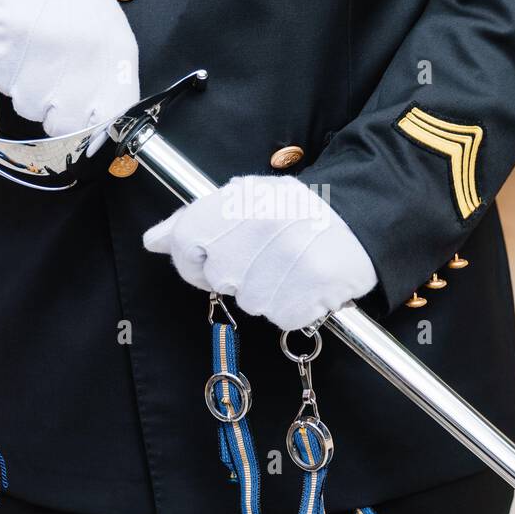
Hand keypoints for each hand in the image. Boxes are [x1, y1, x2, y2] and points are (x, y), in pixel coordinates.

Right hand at [0, 0, 138, 153]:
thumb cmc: (82, 7)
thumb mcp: (116, 47)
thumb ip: (113, 93)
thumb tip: (102, 132)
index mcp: (110, 81)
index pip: (101, 134)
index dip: (90, 132)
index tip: (84, 120)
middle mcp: (74, 88)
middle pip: (60, 130)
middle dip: (56, 113)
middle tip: (57, 79)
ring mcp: (36, 80)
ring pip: (28, 109)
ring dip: (31, 89)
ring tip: (41, 53)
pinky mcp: (4, 68)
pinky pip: (5, 86)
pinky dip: (10, 72)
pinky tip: (23, 44)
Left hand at [143, 175, 377, 330]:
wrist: (361, 223)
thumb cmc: (298, 211)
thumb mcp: (245, 197)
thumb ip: (194, 219)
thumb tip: (153, 241)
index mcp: (241, 201)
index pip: (186, 241)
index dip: (192, 256)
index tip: (209, 255)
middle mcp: (261, 232)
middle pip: (216, 277)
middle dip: (234, 272)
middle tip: (264, 254)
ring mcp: (284, 267)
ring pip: (247, 301)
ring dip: (263, 291)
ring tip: (288, 265)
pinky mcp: (304, 298)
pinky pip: (278, 316)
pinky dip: (288, 306)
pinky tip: (302, 282)